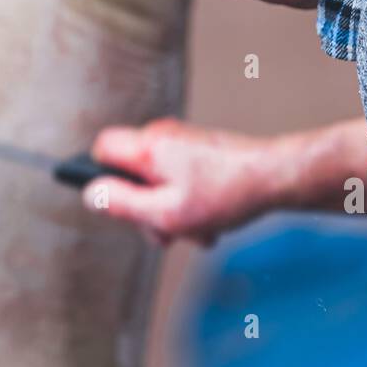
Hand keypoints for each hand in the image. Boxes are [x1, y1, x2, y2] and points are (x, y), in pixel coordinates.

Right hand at [82, 116, 366, 246]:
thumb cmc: (224, 195)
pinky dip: (189, 201)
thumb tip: (92, 194)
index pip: (102, 147)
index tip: (117, 202)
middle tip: (166, 231)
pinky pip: (180, 178)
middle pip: (131, 171)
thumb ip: (123, 204)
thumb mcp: (165, 212)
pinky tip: (211, 221)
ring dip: (171, 210)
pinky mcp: (201, 151)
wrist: (275, 177)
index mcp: (149, 147)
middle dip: (144, 206)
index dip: (101, 175)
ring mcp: (184, 141)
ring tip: (198, 229)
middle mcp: (163, 136)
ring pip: (158, 180)